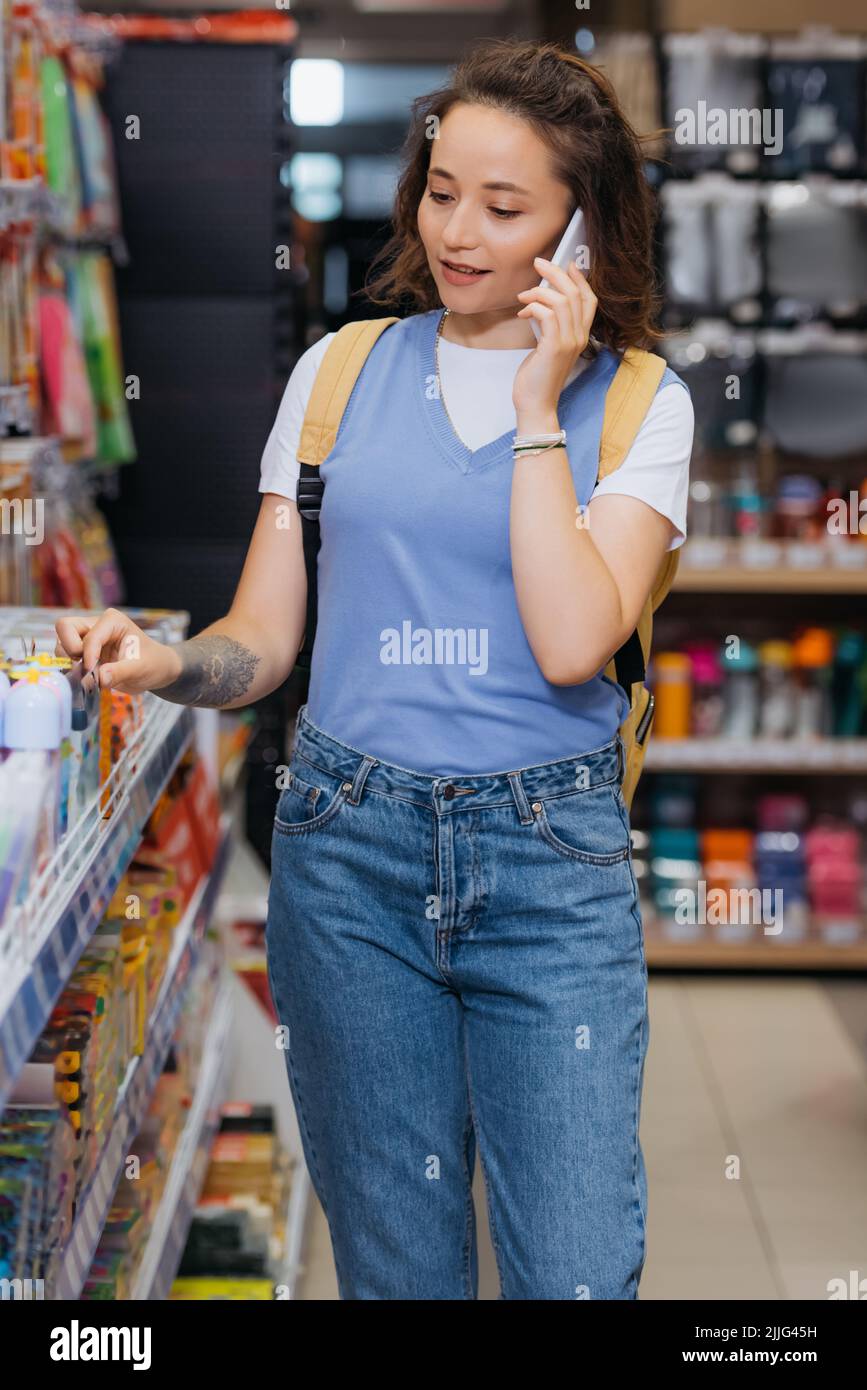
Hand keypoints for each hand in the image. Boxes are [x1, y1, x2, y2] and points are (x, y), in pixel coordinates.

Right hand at [54, 608, 180, 694]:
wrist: (155, 671)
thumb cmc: (152, 663)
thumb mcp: (140, 668)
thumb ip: (120, 672)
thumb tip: (99, 678)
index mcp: (112, 621)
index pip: (90, 636)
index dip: (88, 656)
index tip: (92, 673)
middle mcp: (95, 625)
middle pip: (64, 628)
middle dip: (69, 649)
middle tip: (84, 667)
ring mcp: (86, 638)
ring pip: (61, 644)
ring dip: (69, 662)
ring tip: (89, 676)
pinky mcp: (82, 653)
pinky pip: (65, 658)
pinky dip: (70, 669)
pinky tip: (86, 680)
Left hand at [512, 257, 597, 427]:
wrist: (536, 404)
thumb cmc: (537, 378)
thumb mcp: (548, 347)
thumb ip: (550, 327)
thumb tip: (538, 304)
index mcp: (581, 336)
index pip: (590, 300)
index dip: (580, 279)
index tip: (567, 264)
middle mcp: (579, 337)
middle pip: (576, 294)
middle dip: (556, 273)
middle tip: (538, 264)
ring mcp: (569, 342)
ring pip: (562, 301)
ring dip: (539, 292)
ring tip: (523, 297)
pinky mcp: (554, 347)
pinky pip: (547, 314)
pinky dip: (534, 307)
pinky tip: (523, 312)